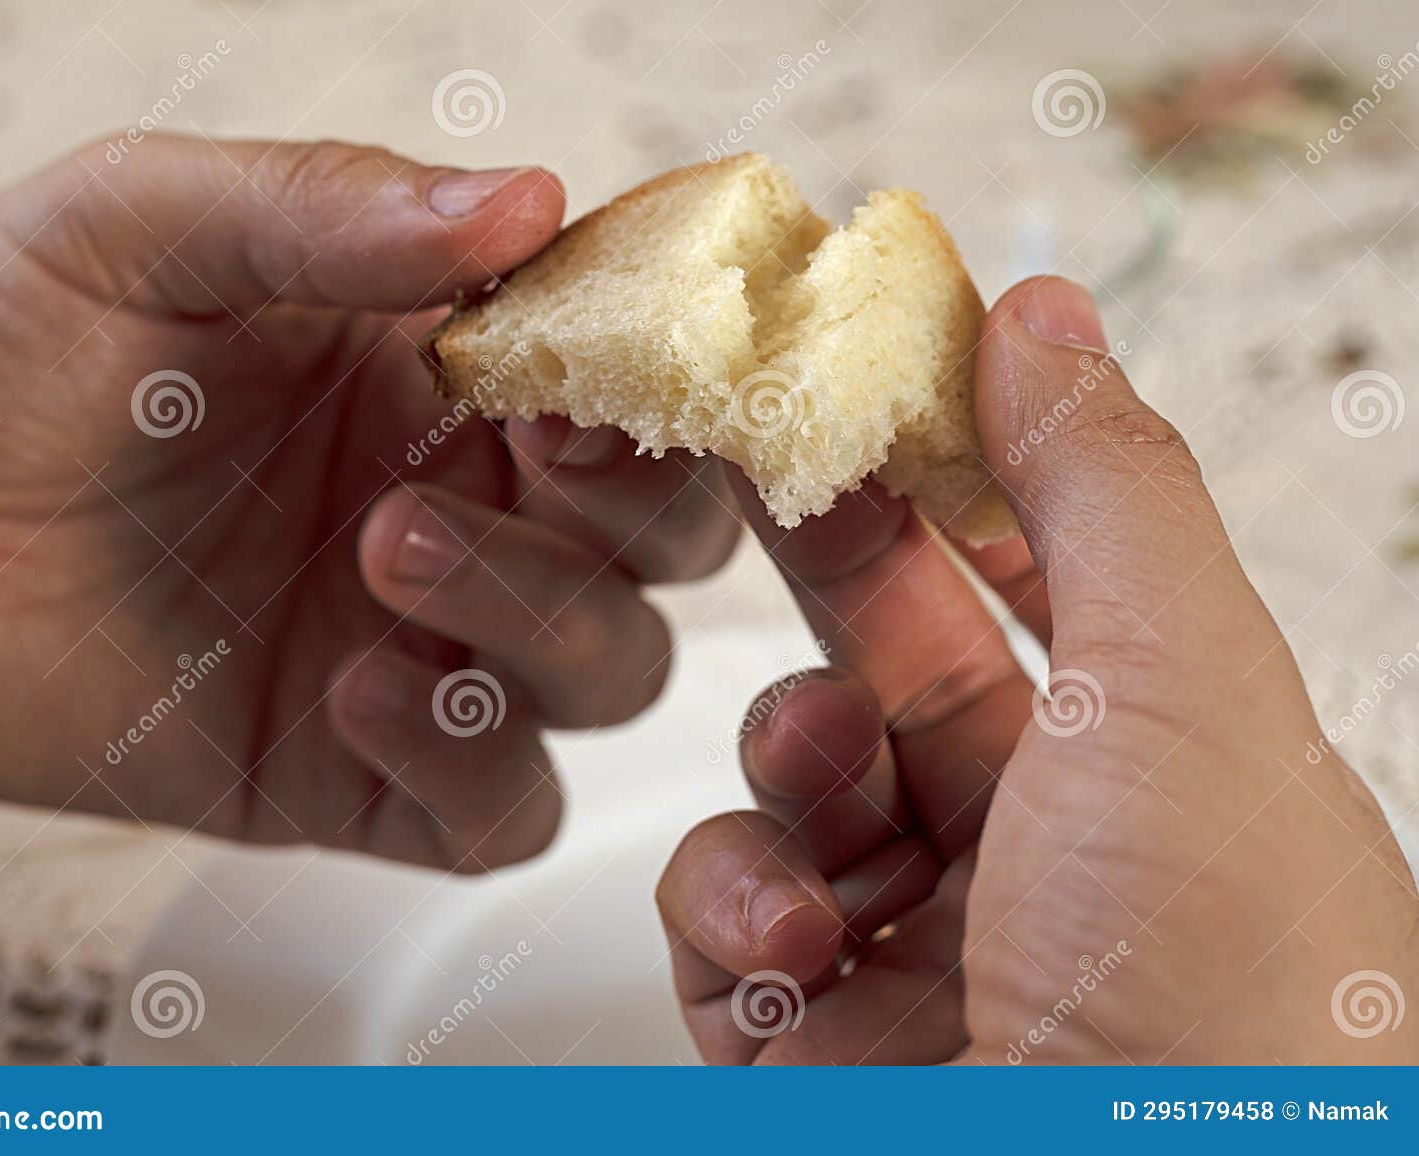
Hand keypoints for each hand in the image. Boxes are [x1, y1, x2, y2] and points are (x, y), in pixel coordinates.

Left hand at [0, 133, 739, 869]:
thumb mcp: (133, 228)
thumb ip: (329, 210)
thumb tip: (528, 200)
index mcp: (430, 369)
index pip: (625, 380)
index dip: (653, 385)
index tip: (598, 378)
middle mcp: (454, 503)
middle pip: (657, 543)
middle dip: (623, 515)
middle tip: (513, 461)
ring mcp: (415, 645)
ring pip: (603, 672)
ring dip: (536, 619)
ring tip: (385, 550)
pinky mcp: (354, 773)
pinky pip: (495, 811)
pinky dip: (473, 764)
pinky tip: (359, 686)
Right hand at [657, 276, 1418, 1063]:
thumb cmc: (1213, 997)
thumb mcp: (1182, 694)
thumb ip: (1104, 488)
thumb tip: (1045, 313)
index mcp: (1164, 767)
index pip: (1039, 578)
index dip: (950, 473)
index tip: (866, 378)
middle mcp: (1051, 858)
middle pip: (897, 664)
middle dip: (825, 572)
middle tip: (750, 455)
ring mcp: (928, 954)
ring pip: (789, 800)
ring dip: (779, 787)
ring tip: (819, 815)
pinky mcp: (819, 1043)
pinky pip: (723, 933)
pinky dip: (731, 925)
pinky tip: (786, 961)